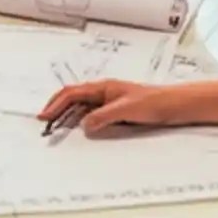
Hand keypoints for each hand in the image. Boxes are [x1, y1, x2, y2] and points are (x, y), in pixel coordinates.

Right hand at [39, 79, 170, 135]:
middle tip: (44, 122)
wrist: (173, 105)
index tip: (45, 117)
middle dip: (56, 108)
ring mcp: (108, 101)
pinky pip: (92, 114)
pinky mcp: (115, 111)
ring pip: (81, 106)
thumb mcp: (125, 110)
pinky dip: (80, 120)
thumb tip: (83, 125)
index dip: (56, 105)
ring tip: (56, 127)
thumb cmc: (153, 102)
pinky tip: (79, 130)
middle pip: (72, 98)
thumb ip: (103, 116)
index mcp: (102, 87)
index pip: (72, 94)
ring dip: (67, 115)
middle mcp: (103, 92)